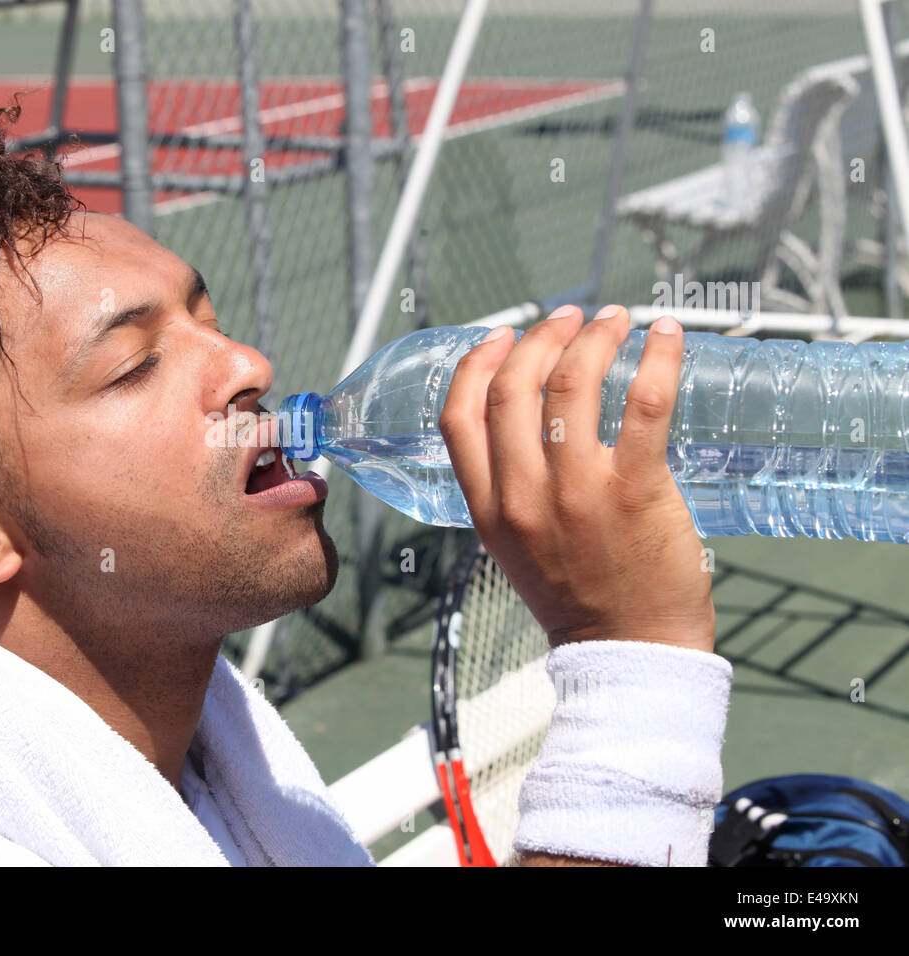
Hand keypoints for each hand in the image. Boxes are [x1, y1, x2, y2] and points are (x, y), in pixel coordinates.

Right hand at [439, 305, 714, 653]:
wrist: (629, 652)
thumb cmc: (579, 598)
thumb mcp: (513, 546)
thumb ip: (508, 490)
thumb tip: (529, 423)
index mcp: (487, 508)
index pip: (459, 416)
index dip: (477, 363)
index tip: (502, 334)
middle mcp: (524, 495)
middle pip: (514, 388)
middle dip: (540, 337)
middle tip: (570, 317)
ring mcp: (579, 492)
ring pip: (572, 384)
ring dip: (594, 337)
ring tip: (614, 319)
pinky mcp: (637, 492)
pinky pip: (645, 405)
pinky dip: (657, 359)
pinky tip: (667, 336)